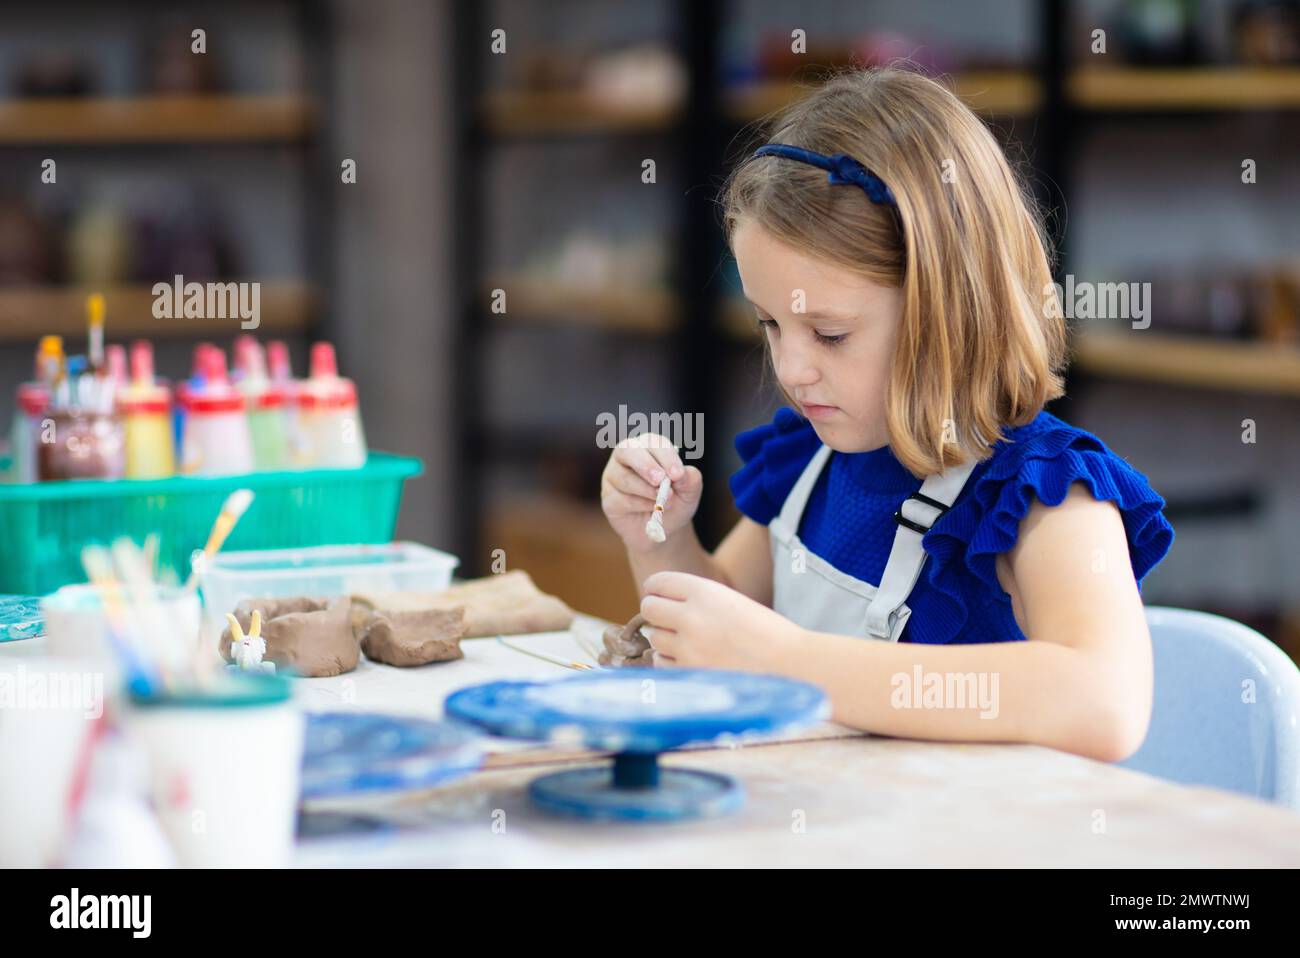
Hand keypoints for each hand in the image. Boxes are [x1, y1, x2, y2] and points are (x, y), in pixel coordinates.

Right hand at [600, 433, 703, 551]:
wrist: (665, 529)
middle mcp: (627, 456)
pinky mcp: (609, 498)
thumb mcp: (690, 491)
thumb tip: (681, 474)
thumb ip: (690, 479)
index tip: (677, 474)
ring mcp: (614, 476)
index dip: (665, 456)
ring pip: (624, 477)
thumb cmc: (676, 501)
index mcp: (648, 447)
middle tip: (661, 480)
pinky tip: (652, 509)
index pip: (652, 442)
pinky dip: (640, 505)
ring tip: (665, 502)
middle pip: (627, 450)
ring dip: (647, 491)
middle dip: (645, 465)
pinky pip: (621, 499)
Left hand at [638, 571, 800, 670]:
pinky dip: (671, 662)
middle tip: (670, 620)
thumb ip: (697, 600)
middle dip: (656, 613)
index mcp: (704, 591)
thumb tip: (659, 607)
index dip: (657, 589)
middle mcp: (691, 616)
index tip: (660, 596)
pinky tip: (691, 660)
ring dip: (666, 639)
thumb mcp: (731, 601)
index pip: (658, 582)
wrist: (792, 664)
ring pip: (655, 638)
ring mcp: (688, 648)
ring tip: (690, 643)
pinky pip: (662, 664)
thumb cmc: (766, 632)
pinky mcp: (690, 674)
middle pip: (648, 608)